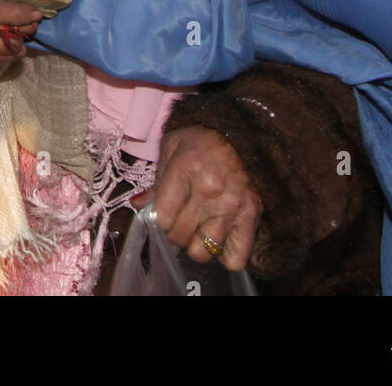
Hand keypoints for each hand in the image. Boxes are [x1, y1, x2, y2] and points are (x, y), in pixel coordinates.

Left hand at [143, 125, 261, 271]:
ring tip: (199, 227)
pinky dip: (225, 255)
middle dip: (174, 232)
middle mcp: (210, 190)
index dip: (158, 220)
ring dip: (197, 244)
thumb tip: (138, 207)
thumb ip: (155, 180)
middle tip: (180, 218)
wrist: (241, 133)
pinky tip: (219, 237)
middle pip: (180, 237)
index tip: (163, 213)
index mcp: (186, 168)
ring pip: (202, 252)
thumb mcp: (171, 148)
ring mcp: (233, 206)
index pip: (162, 218)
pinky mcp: (252, 217)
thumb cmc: (200, 141)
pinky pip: (235, 259)